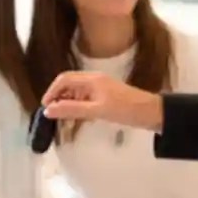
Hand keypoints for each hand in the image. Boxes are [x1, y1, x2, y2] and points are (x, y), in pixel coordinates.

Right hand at [41, 71, 162, 130]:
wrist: (152, 113)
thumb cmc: (126, 109)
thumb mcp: (97, 111)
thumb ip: (72, 109)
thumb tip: (49, 110)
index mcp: (92, 79)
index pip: (64, 80)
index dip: (51, 92)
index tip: (45, 107)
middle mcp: (95, 80)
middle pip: (69, 84)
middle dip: (58, 97)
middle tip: (52, 114)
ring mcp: (101, 88)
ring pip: (77, 92)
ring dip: (67, 102)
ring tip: (62, 118)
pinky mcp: (106, 96)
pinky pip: (86, 98)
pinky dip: (78, 106)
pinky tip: (77, 118)